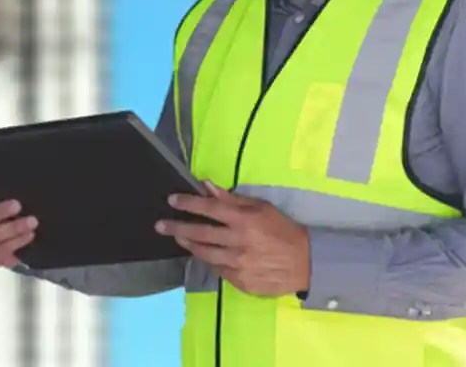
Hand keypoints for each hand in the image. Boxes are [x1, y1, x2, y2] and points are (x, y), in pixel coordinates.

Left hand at [155, 180, 309, 295]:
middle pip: (199, 233)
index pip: (208, 209)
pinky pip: (218, 269)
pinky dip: (209, 260)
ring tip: (178, 238)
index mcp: (243, 220)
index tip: (171, 200)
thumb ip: (231, 199)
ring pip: (204, 254)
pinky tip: (203, 254)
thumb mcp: (261, 208)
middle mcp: (237, 242)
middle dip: (177, 227)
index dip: (187, 203)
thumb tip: (206, 186)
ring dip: (188, 244)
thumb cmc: (282, 230)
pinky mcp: (239, 281)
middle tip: (160, 225)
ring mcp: (237, 264)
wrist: (305, 263)